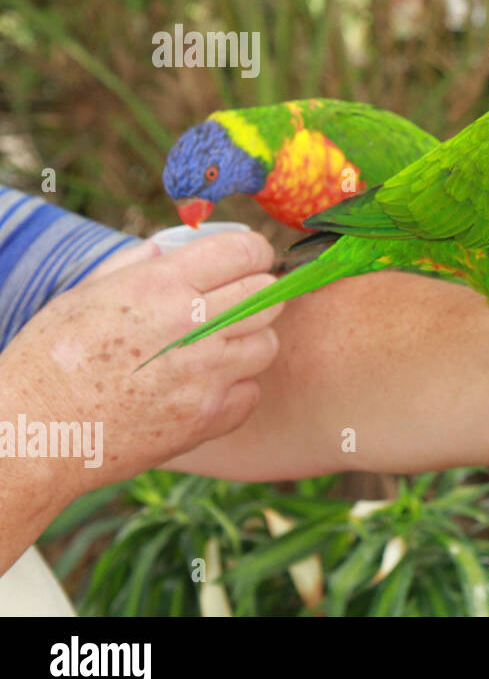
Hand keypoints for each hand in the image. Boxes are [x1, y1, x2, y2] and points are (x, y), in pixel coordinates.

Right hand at [0, 231, 282, 499]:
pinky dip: (236, 389)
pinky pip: (251, 393)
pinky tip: (204, 387)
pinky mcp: (206, 418)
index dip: (253, 251)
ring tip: (215, 347)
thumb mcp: (86, 294)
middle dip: (257, 293)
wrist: (32, 432)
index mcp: (161, 286)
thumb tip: (173, 245)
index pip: (245, 250)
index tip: (249, 259)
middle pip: (267, 295)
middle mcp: (191, 326)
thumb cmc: (49, 358)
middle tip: (234, 303)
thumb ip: (138, 265)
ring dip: (249, 341)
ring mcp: (203, 376)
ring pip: (267, 344)